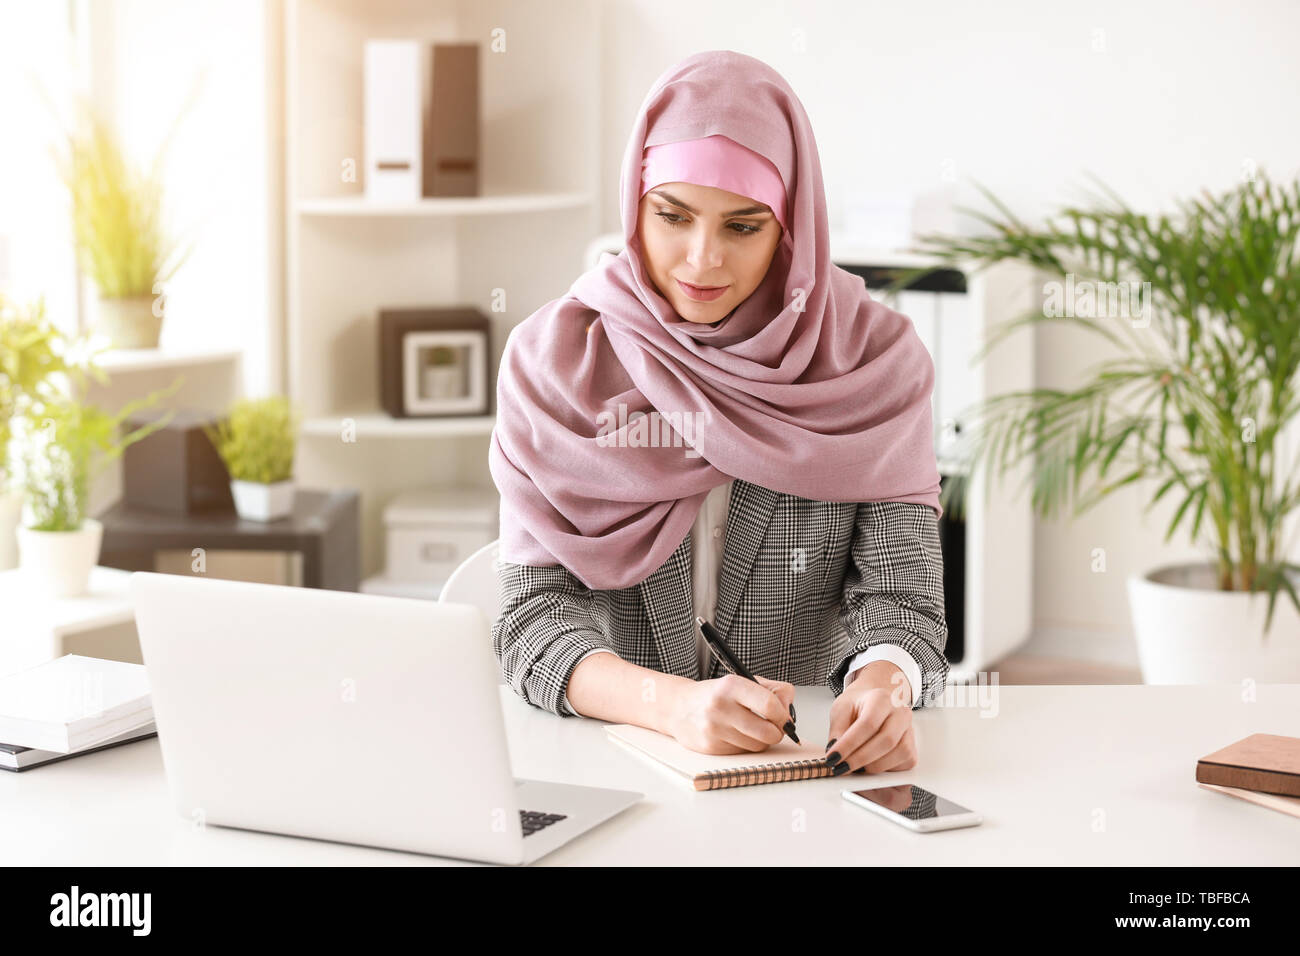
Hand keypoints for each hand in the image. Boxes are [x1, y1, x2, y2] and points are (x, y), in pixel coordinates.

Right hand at [666, 674, 795, 754]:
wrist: (679, 707)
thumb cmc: (715, 695)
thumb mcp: (743, 681)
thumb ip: (772, 690)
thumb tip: (789, 711)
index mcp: (730, 686)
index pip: (769, 704)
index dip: (783, 715)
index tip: (785, 717)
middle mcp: (720, 707)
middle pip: (767, 732)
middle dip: (777, 732)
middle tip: (774, 727)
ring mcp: (714, 729)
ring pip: (757, 746)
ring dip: (761, 740)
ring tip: (751, 728)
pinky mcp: (711, 747)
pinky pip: (742, 752)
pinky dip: (745, 745)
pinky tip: (735, 734)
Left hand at [825, 662, 916, 775]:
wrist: (874, 703)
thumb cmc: (858, 706)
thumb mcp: (841, 710)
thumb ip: (837, 730)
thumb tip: (836, 752)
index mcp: (881, 698)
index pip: (868, 724)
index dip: (849, 744)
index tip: (833, 758)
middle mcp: (900, 713)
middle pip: (886, 740)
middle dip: (860, 759)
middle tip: (840, 768)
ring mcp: (910, 730)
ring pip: (898, 753)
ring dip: (872, 766)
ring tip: (853, 767)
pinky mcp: (912, 748)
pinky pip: (904, 762)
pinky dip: (885, 769)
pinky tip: (869, 765)